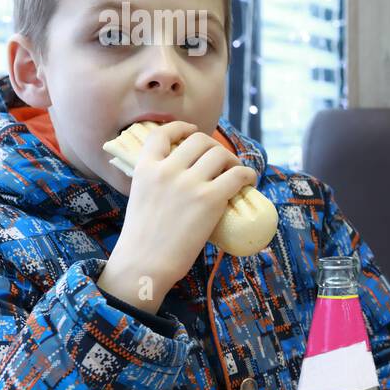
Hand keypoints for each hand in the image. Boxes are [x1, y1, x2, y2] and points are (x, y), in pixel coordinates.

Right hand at [100, 121, 256, 312]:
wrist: (145, 262)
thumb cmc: (142, 238)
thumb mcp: (140, 197)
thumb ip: (155, 181)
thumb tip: (177, 175)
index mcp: (144, 168)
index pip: (161, 133)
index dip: (180, 127)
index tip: (192, 131)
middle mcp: (167, 170)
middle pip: (199, 140)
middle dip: (213, 146)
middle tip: (221, 161)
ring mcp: (189, 183)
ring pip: (220, 153)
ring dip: (232, 160)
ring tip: (235, 173)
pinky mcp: (210, 198)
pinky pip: (238, 174)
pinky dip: (247, 175)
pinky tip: (248, 182)